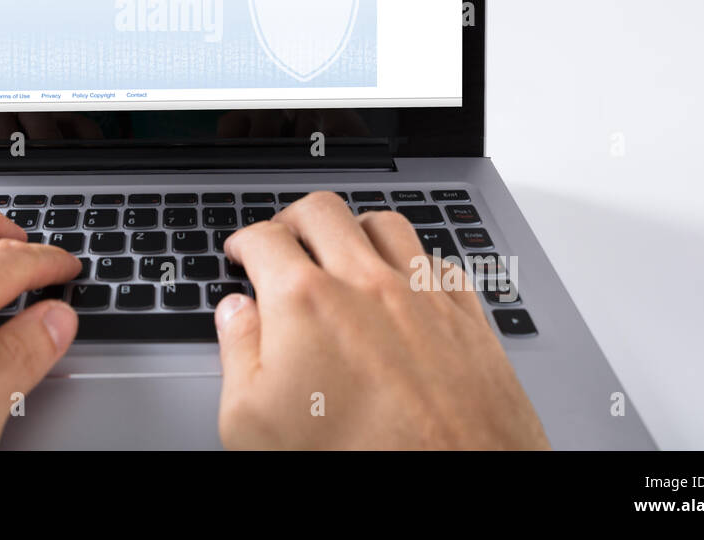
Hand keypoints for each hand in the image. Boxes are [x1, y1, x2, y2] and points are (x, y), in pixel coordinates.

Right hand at [214, 192, 549, 449]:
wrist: (453, 493)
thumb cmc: (354, 463)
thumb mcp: (252, 423)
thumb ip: (237, 353)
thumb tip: (236, 314)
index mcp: (305, 302)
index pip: (264, 238)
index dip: (243, 241)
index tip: (243, 253)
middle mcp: (366, 284)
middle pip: (322, 211)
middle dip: (293, 219)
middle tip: (284, 241)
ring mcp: (422, 296)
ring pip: (384, 223)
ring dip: (355, 229)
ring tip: (343, 251)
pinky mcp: (467, 319)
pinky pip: (439, 261)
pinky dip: (415, 261)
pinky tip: (406, 283)